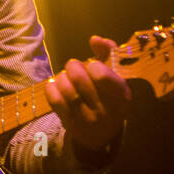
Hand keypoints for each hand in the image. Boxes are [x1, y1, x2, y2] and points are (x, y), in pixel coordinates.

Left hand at [44, 35, 130, 151]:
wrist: (102, 135)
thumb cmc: (109, 97)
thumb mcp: (115, 77)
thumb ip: (109, 53)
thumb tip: (94, 39)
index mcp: (121, 96)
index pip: (101, 74)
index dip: (93, 65)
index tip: (93, 66)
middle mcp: (105, 110)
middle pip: (79, 78)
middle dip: (73, 66)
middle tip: (74, 68)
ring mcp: (87, 120)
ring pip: (65, 88)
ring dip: (62, 77)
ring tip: (66, 78)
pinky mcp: (70, 125)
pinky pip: (54, 99)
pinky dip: (52, 87)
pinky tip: (56, 86)